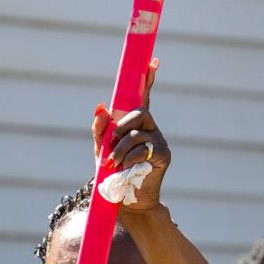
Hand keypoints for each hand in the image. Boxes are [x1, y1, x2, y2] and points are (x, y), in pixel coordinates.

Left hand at [92, 58, 168, 212]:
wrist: (124, 202)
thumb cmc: (113, 174)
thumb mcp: (101, 150)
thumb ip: (100, 129)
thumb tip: (101, 106)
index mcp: (136, 124)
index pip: (144, 97)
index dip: (148, 79)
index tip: (152, 61)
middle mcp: (150, 129)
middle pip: (139, 113)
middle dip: (120, 127)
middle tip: (109, 145)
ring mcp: (159, 141)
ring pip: (137, 133)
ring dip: (120, 149)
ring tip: (113, 164)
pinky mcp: (163, 154)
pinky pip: (143, 148)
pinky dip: (129, 158)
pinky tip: (126, 169)